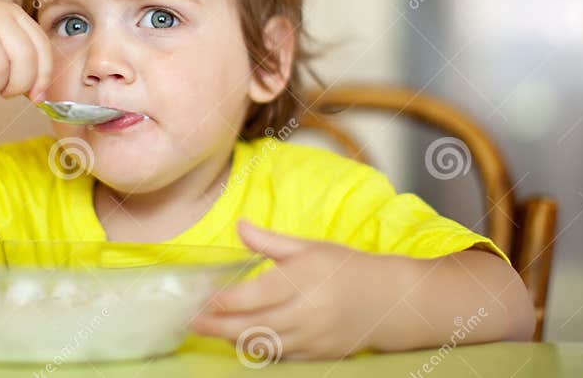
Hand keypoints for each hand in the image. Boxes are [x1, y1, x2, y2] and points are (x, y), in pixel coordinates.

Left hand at [189, 219, 399, 360]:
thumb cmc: (345, 268)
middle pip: (253, 324)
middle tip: (194, 322)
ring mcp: (312, 338)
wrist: (389, 301)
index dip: (225, 300)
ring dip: (234, 339)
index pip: (255, 295)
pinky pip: (281, 357)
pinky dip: (258, 351)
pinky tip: (241, 341)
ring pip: (264, 345)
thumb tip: (239, 225)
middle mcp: (306, 311)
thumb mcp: (309, 247)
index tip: (203, 298)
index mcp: (303, 279)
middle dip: (218, 325)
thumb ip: (269, 242)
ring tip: (211, 330)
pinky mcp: (318, 356)